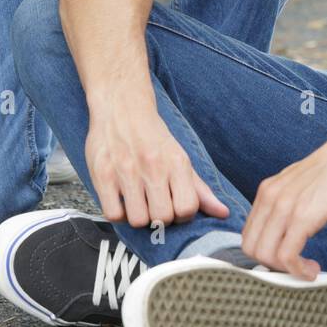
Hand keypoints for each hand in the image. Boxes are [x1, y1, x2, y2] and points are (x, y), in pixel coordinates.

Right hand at [86, 108, 231, 232]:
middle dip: (159, 217)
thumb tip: (223, 213)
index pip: (187, 209)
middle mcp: (153, 166)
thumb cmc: (152, 136)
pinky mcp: (103, 174)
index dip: (181, 214)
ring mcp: (126, 170)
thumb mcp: (179, 157)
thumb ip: (200, 189)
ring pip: (138, 220)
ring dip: (138, 216)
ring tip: (136, 201)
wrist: (121, 106)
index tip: (173, 205)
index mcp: (176, 162)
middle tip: (153, 203)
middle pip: (162, 218)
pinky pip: (113, 215)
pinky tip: (121, 200)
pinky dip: (118, 214)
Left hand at [240, 122, 326, 278]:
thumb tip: (286, 231)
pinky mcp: (303, 216)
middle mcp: (269, 197)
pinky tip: (313, 269)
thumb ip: (288, 204)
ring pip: (264, 255)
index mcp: (267, 190)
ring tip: (307, 269)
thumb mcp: (301, 186)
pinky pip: (286, 256)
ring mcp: (284, 206)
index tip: (285, 261)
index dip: (264, 254)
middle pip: (251, 247)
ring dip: (285, 272)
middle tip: (295, 268)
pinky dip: (298, 270)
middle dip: (271, 266)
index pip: (248, 234)